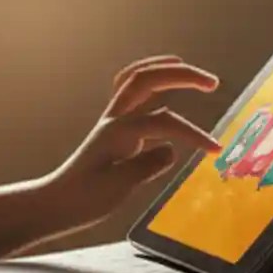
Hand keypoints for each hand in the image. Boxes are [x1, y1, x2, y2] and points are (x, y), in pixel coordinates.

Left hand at [46, 55, 222, 216]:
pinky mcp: (113, 128)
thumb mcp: (117, 188)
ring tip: (190, 68)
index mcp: (117, 132)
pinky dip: (152, 84)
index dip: (192, 133)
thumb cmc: (84, 199)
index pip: (163, 121)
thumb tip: (170, 149)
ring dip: (164, 70)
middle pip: (146, 79)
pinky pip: (132, 94)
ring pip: (136, 79)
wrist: (57, 203)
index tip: (215, 151)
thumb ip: (145, 166)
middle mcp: (114, 119)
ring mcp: (112, 121)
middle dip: (181, 74)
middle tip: (213, 83)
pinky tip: (167, 91)